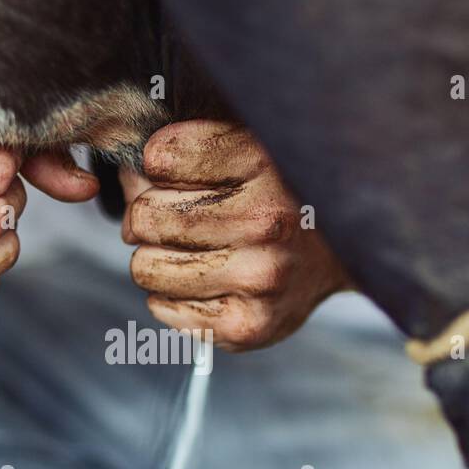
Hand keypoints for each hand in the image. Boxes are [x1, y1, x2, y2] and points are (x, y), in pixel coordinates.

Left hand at [122, 120, 350, 349]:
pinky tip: (204, 280)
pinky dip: (170, 296)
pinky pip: (160, 308)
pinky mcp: (248, 326)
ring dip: (157, 259)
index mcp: (262, 162)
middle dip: (148, 216)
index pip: (159, 156)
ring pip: (144, 267)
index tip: (177, 173)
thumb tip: (124, 172)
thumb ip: (185, 146)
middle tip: (176, 220)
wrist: (344, 249)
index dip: (156, 164)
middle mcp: (264, 222)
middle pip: (144, 217)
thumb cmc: (278, 190)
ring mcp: (258, 279)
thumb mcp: (245, 142)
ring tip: (193, 252)